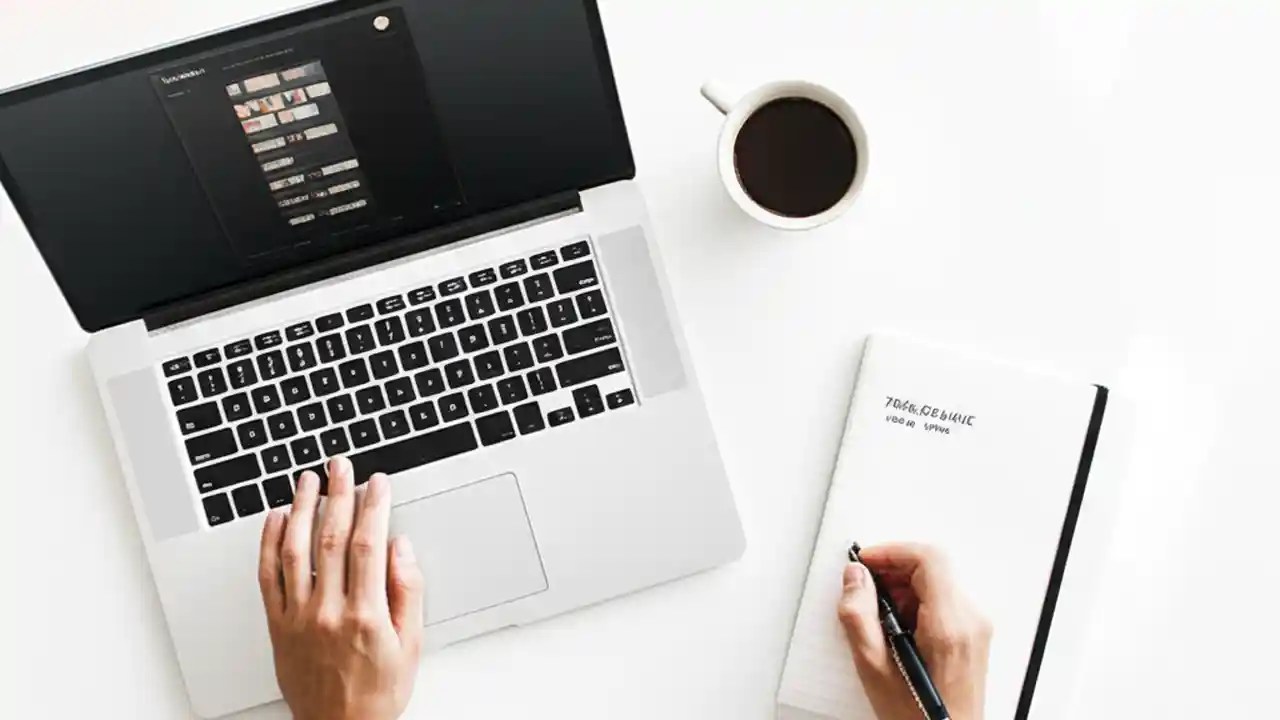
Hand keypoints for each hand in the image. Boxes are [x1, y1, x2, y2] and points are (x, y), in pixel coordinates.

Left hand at [258, 456, 424, 719]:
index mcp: (366, 615)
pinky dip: (269, 544)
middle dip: (338, 495)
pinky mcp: (277, 627)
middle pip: (330, 538)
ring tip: (307, 481)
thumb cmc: (378, 692)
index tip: (378, 483)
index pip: (368, 545)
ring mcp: (298, 618)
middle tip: (340, 466)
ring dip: (301, 509)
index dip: (373, 507)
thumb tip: (401, 548)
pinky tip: (276, 520)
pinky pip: (267, 578)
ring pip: (295, 551)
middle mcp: (328, 613)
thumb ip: (408, 591)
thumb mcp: (411, 644)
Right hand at [838, 543, 991, 719]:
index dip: (892, 551)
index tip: (867, 561)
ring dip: (902, 589)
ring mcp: (976, 629)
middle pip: (932, 568)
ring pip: (936, 583)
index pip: (928, 559)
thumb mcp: (874, 667)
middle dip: (893, 571)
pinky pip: (943, 602)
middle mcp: (970, 621)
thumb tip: (856, 578)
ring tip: (878, 617)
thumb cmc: (916, 718)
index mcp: (949, 624)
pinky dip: (915, 604)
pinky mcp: (973, 637)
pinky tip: (896, 629)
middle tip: (865, 589)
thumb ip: (859, 615)